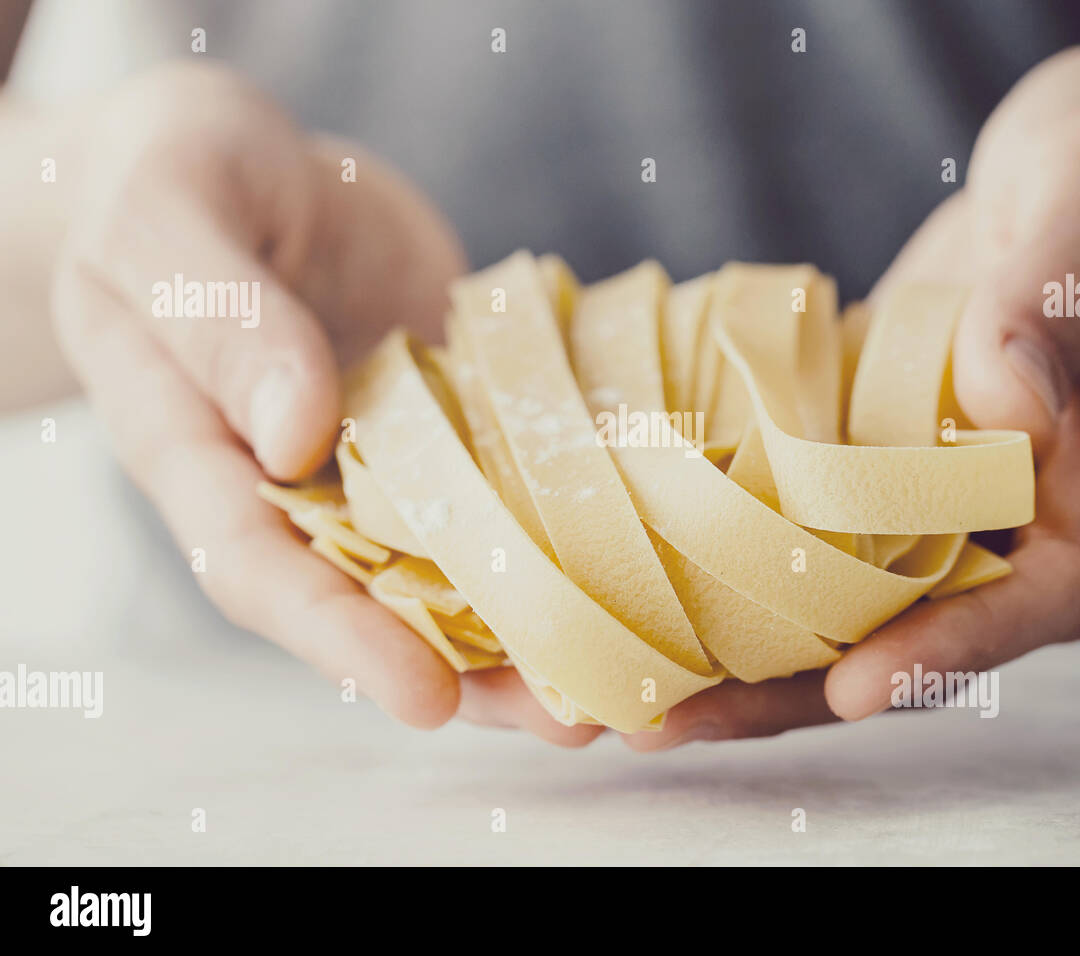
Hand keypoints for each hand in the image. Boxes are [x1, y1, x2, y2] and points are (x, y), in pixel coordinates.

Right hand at [52, 61, 601, 745]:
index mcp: (201, 457)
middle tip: (574, 717)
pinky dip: (568, 526)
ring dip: (540, 624)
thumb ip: (220, 321)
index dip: (339, 639)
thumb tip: (297, 431)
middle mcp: (297, 486)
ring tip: (632, 678)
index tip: (425, 695)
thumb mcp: (167, 224)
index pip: (259, 569)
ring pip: (458, 562)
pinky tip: (643, 559)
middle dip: (476, 669)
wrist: (249, 168)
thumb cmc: (175, 178)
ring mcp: (384, 461)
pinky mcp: (454, 426)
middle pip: (377, 600)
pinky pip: (508, 484)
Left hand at [627, 46, 1079, 749]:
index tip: (858, 686)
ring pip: (847, 593)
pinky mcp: (875, 455)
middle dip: (797, 688)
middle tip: (669, 719)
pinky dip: (728, 557)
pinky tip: (635, 572)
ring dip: (740, 647)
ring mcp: (939, 487)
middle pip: (918, 628)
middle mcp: (1019, 501)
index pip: (1047, 591)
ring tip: (622, 688)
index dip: (956, 648)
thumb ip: (1060, 290)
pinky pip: (808, 525)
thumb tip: (1010, 399)